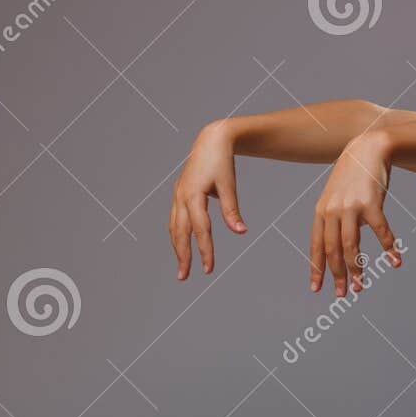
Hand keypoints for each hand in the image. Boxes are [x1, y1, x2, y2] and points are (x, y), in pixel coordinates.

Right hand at [168, 120, 246, 278]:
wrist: (211, 139)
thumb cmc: (222, 161)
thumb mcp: (229, 185)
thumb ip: (232, 210)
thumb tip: (241, 232)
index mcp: (193, 194)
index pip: (200, 229)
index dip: (205, 251)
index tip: (209, 270)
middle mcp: (181, 196)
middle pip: (180, 232)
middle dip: (182, 256)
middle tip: (184, 277)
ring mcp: (177, 195)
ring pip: (174, 227)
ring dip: (177, 248)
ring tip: (182, 268)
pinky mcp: (178, 194)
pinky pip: (175, 219)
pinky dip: (177, 235)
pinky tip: (181, 246)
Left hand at [310, 131, 401, 296]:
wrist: (368, 148)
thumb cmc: (353, 176)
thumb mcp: (335, 196)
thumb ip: (334, 220)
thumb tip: (343, 248)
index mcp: (321, 211)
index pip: (316, 246)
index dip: (316, 269)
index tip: (316, 288)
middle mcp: (332, 211)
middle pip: (332, 250)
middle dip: (337, 275)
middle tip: (343, 294)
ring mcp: (351, 207)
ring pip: (351, 246)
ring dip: (357, 269)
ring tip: (361, 286)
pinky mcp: (371, 203)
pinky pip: (380, 232)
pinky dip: (389, 248)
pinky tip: (395, 261)